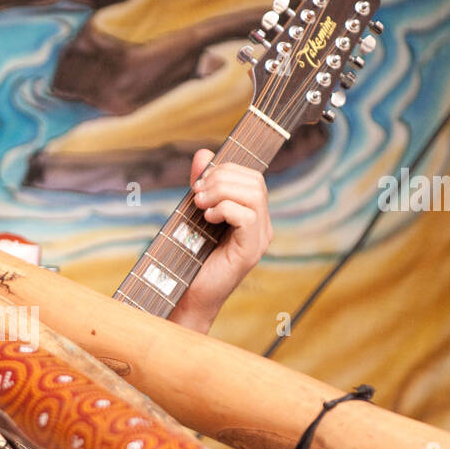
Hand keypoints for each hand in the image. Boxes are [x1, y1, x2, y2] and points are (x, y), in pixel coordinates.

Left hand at [169, 148, 271, 332]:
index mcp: (252, 215)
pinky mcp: (251, 251)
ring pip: (254, 195)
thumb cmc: (190, 257)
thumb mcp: (194, 213)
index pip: (252, 177)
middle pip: (256, 181)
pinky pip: (247, 216)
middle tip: (196, 194)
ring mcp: (260, 239)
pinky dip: (225, 209)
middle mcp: (262, 226)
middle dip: (222, 179)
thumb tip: (204, 154)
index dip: (226, 170)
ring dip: (221, 192)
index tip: (198, 182)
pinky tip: (208, 219)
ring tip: (200, 205)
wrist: (187, 295)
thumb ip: (202, 185)